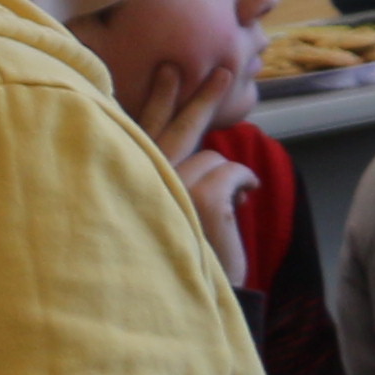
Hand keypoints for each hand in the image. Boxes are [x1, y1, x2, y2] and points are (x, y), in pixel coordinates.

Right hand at [122, 60, 259, 253]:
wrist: (182, 304)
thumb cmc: (172, 262)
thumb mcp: (167, 216)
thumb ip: (167, 181)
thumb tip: (200, 150)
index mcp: (129, 182)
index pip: (143, 131)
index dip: (158, 100)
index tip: (171, 71)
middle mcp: (139, 180)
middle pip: (175, 128)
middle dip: (200, 98)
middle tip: (225, 70)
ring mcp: (168, 186)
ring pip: (213, 157)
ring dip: (230, 179)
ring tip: (231, 203)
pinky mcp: (200, 198)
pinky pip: (235, 172)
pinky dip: (245, 185)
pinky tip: (242, 204)